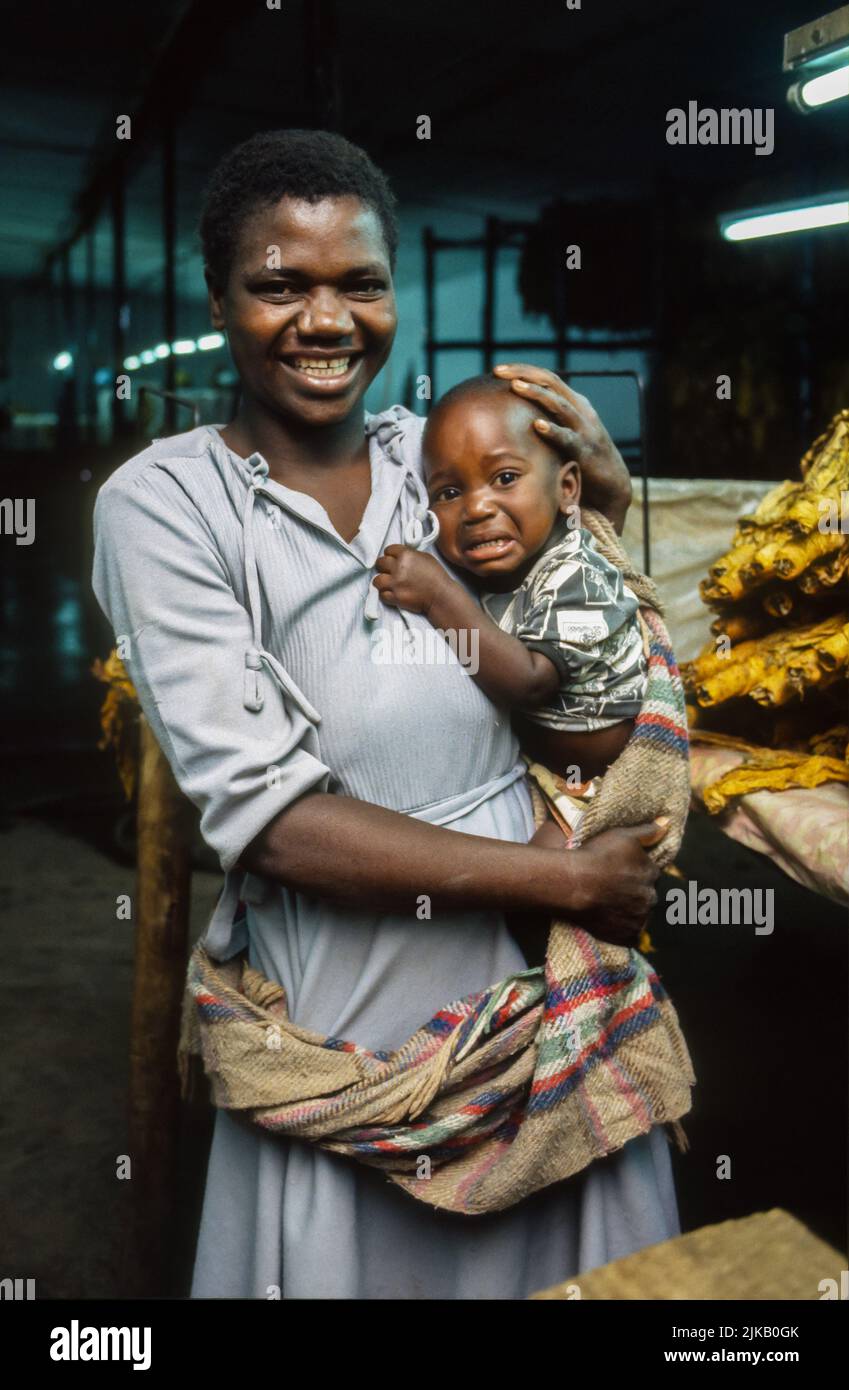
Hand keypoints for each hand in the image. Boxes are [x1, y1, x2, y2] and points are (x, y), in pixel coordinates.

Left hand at [372, 545, 449, 615]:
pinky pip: (382, 595)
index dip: (390, 555)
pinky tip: (392, 594)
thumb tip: (400, 555)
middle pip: (380, 563)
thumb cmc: (436, 576)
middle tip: (389, 572)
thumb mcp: (426, 558)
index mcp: (406, 555)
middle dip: (383, 567)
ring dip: (381, 582)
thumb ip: (411, 554)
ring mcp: (395, 583)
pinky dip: (386, 595)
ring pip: (376, 580)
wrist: (441, 596)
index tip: (392, 560)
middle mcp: (398, 567)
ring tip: (387, 584)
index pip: (388, 550)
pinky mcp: (395, 596)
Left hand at [493, 363, 632, 531]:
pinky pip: (568, 438)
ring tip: (516, 386)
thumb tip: (514, 415)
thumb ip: (548, 418)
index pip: (547, 377)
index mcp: (574, 402)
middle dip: (524, 374)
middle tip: (498, 371)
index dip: (523, 370)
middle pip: (551, 382)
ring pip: (559, 404)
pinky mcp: (586, 450)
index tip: (498, 369)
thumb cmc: (581, 456)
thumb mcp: (566, 430)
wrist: (611, 481)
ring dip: (537, 393)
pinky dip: (553, 430)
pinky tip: (537, 425)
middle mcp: (580, 409)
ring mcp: (584, 428)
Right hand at [559, 820, 667, 944]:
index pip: (650, 873)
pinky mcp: (627, 936)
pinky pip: (629, 935)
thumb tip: (667, 824)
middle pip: (646, 896)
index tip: (621, 871)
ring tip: (609, 906)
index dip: (635, 872)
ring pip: (639, 915)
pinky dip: (623, 930)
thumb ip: (647, 831)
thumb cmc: (597, 855)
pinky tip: (610, 922)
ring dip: (629, 911)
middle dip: (635, 893)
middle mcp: (650, 898)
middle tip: (613, 889)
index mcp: (652, 874)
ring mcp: (639, 919)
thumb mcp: (622, 834)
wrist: (574, 884)